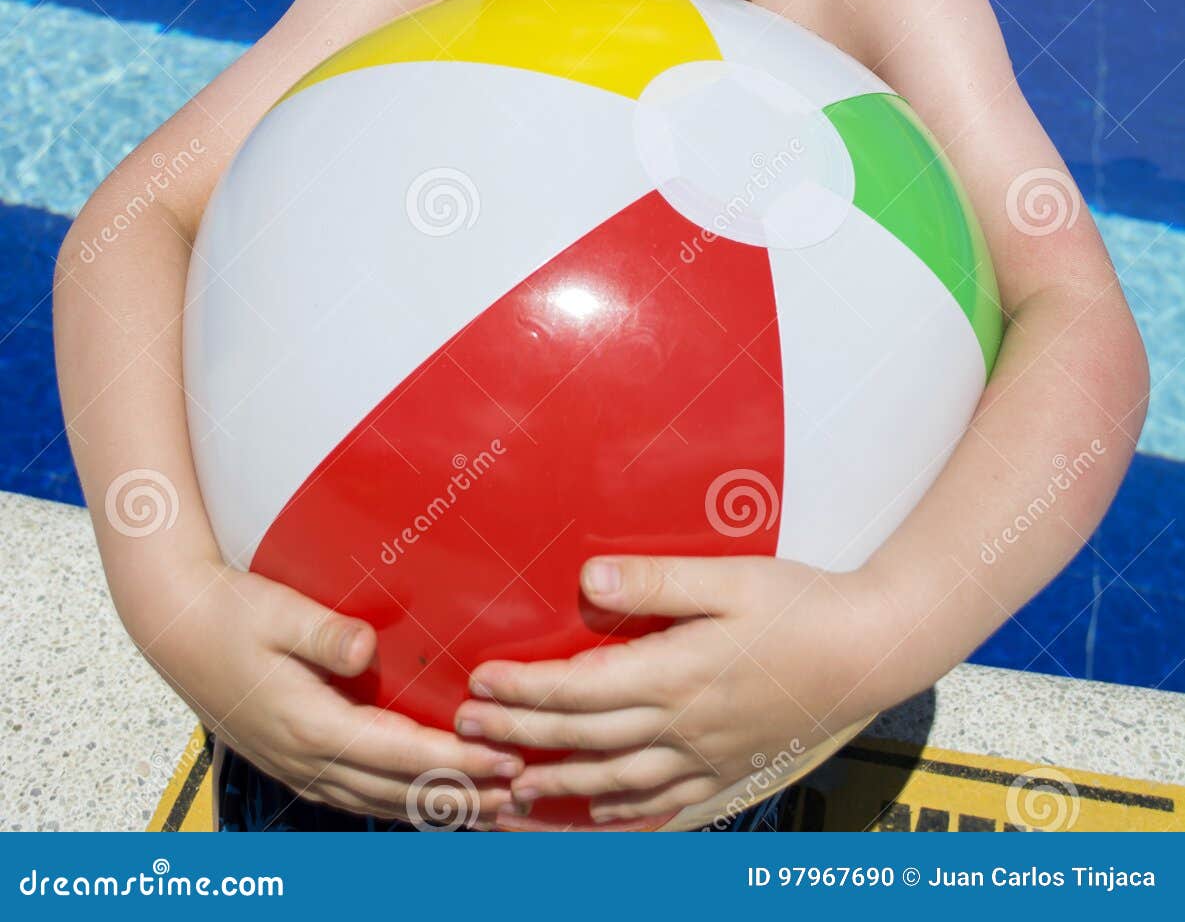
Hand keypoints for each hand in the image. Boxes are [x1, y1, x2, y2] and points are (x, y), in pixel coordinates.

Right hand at [142, 560, 524, 826]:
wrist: (175, 629)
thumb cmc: (230, 613)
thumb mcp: (278, 612)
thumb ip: (324, 632)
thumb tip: (367, 646)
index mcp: (310, 724)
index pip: (400, 755)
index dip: (456, 763)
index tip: (503, 760)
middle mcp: (307, 759)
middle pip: (398, 793)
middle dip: (462, 796)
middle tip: (519, 793)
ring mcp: (299, 768)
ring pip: (380, 803)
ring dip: (438, 807)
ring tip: (491, 807)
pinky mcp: (296, 763)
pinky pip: (359, 796)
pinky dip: (402, 802)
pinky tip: (431, 800)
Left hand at [455, 554, 888, 826]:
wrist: (869, 651)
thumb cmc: (799, 603)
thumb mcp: (727, 577)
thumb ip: (655, 580)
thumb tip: (589, 580)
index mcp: (676, 674)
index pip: (579, 690)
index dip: (523, 690)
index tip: (479, 681)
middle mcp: (685, 726)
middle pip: (584, 739)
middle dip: (519, 736)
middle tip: (467, 732)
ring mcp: (708, 757)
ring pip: (615, 785)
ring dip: (557, 787)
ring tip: (510, 790)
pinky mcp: (730, 772)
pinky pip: (666, 808)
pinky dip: (623, 817)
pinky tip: (599, 815)